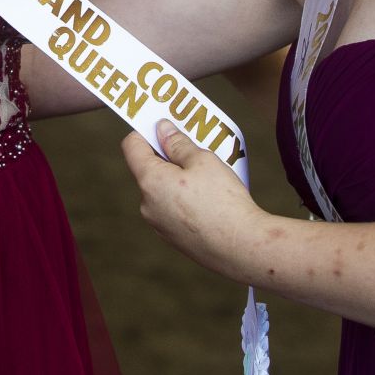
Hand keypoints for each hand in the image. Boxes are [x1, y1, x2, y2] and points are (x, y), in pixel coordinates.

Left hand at [120, 121, 262, 276]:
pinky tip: (210, 202)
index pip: (132, 146)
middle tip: (195, 150)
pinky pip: (173, 211)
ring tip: (209, 179)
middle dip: (168, 157)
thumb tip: (162, 129)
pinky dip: (185, 201)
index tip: (163, 126)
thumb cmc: (223, 201)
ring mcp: (159, 225)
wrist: (242, 248)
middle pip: (149, 170)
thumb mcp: (203, 160)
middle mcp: (147, 204)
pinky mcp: (173, 239)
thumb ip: (178, 143)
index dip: (145, 131)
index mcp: (150, 181)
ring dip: (178, 181)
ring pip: (163, 192)